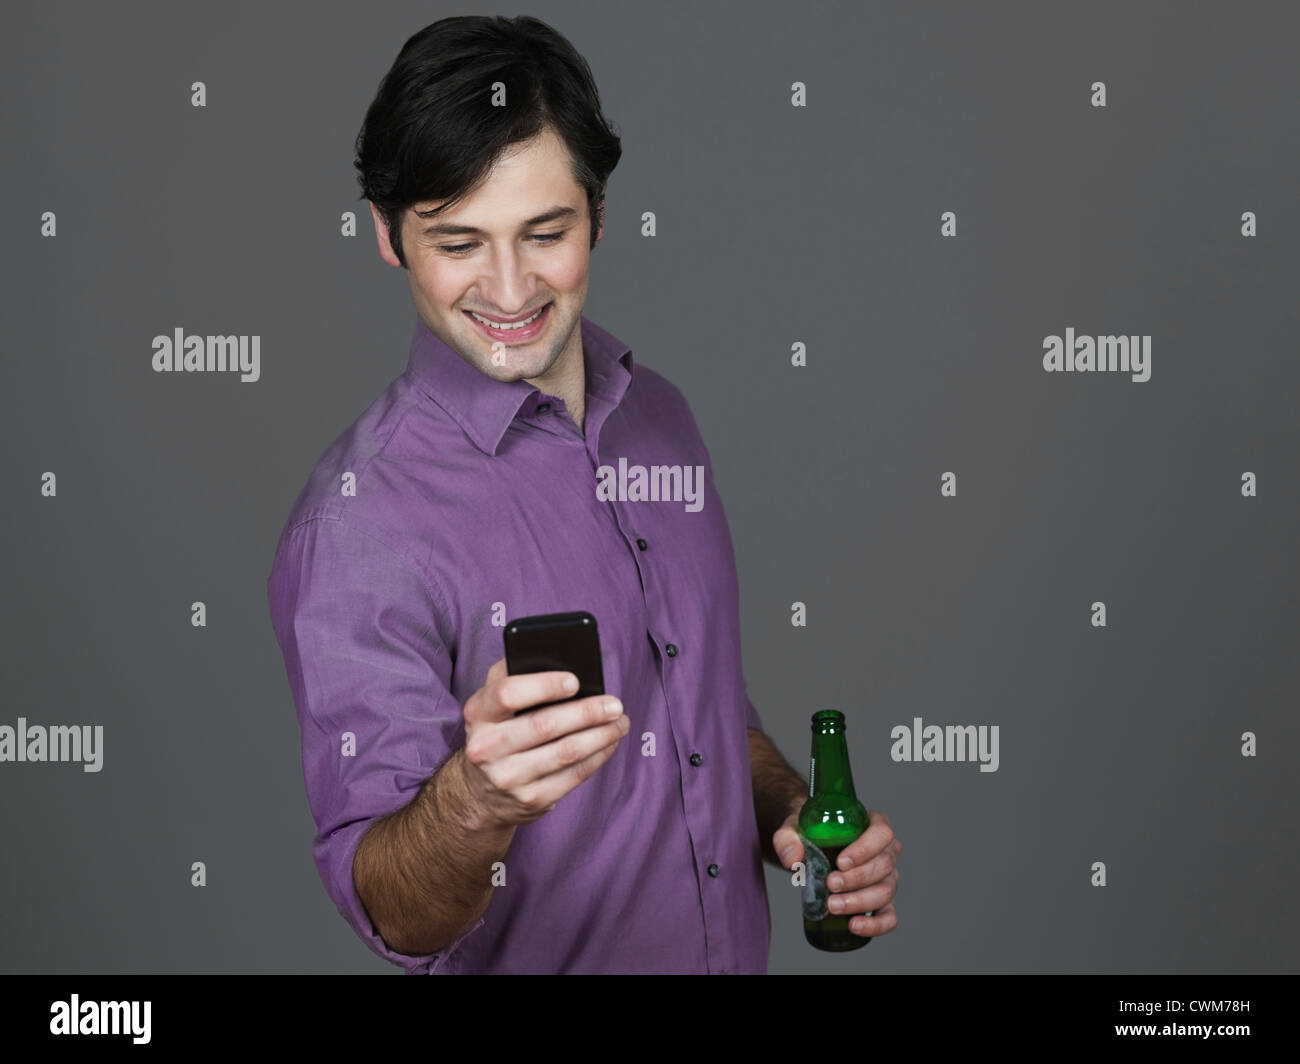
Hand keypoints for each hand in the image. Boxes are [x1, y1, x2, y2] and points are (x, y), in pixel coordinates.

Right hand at [459, 657, 629, 826]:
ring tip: (620, 722)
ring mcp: (508, 777)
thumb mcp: (491, 701)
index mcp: (478, 713)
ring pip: (565, 752)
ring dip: (601, 735)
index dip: (544, 685)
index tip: (575, 681)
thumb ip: (514, 675)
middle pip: (544, 725)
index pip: (508, 694)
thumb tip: (561, 658)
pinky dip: (598, 757)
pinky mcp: (530, 799)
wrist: (480, 791)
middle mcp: (486, 748)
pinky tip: (609, 744)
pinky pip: (573, 776)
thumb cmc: (497, 731)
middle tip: (615, 704)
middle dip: (587, 712)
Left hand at [773, 804, 901, 939]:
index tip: (841, 862)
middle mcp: (886, 850)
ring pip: (886, 891)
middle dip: (857, 879)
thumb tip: (792, 860)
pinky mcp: (882, 901)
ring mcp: (887, 877)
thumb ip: (788, 838)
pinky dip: (876, 925)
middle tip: (830, 884)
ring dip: (860, 901)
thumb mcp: (794, 828)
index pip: (881, 834)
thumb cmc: (809, 833)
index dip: (865, 849)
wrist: (810, 847)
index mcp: (874, 824)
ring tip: (833, 905)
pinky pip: (889, 916)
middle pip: (884, 865)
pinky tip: (854, 926)